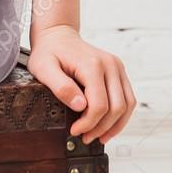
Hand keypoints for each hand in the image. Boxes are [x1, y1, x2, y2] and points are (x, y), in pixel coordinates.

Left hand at [27, 25, 136, 144]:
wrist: (58, 35)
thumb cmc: (49, 51)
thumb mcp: (44, 68)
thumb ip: (60, 86)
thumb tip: (80, 106)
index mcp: (92, 64)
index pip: (99, 104)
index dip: (88, 124)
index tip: (75, 131)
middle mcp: (109, 64)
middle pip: (116, 107)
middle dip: (101, 128)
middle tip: (85, 137)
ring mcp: (116, 66)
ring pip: (127, 104)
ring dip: (115, 125)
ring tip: (98, 136)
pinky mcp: (118, 71)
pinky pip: (128, 98)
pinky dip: (120, 116)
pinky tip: (108, 125)